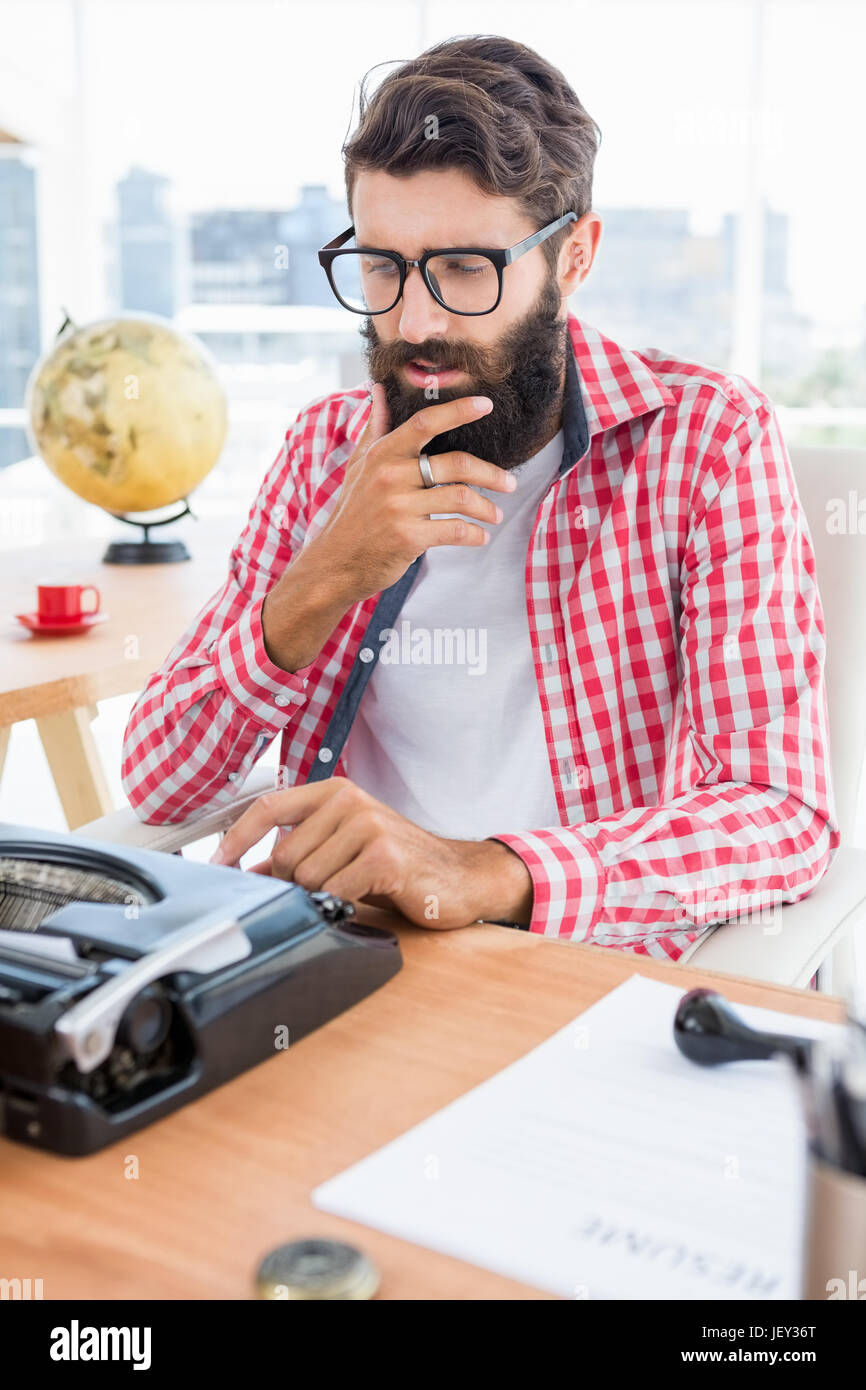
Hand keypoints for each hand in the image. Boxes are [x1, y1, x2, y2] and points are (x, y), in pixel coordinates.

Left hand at [208, 777, 532, 928]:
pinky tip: (367, 898)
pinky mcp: (382, 856)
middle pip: (283, 855)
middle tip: (328, 889)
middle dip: (295, 884)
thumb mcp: (344, 847)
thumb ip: (299, 853)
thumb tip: (248, 871)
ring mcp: (367, 825)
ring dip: (323, 897)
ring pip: (306, 878)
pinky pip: (334, 892)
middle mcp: (349, 801)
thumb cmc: (401, 862)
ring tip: (355, 890)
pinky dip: (343, 905)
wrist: (459, 877)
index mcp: (335, 791)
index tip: (217, 866)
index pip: (267, 808)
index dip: (235, 839)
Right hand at [302, 384, 517, 605]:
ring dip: (487, 508)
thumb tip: (378, 391)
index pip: (424, 424)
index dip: (458, 412)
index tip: (486, 405)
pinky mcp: (408, 537)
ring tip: (496, 514)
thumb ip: (374, 429)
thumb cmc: (352, 512)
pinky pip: (455, 530)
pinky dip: (475, 535)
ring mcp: (399, 508)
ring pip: (461, 498)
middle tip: (510, 483)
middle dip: (492, 475)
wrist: (336, 562)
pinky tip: (481, 536)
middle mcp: (390, 477)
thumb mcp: (358, 466)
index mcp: (382, 454)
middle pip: (457, 465)